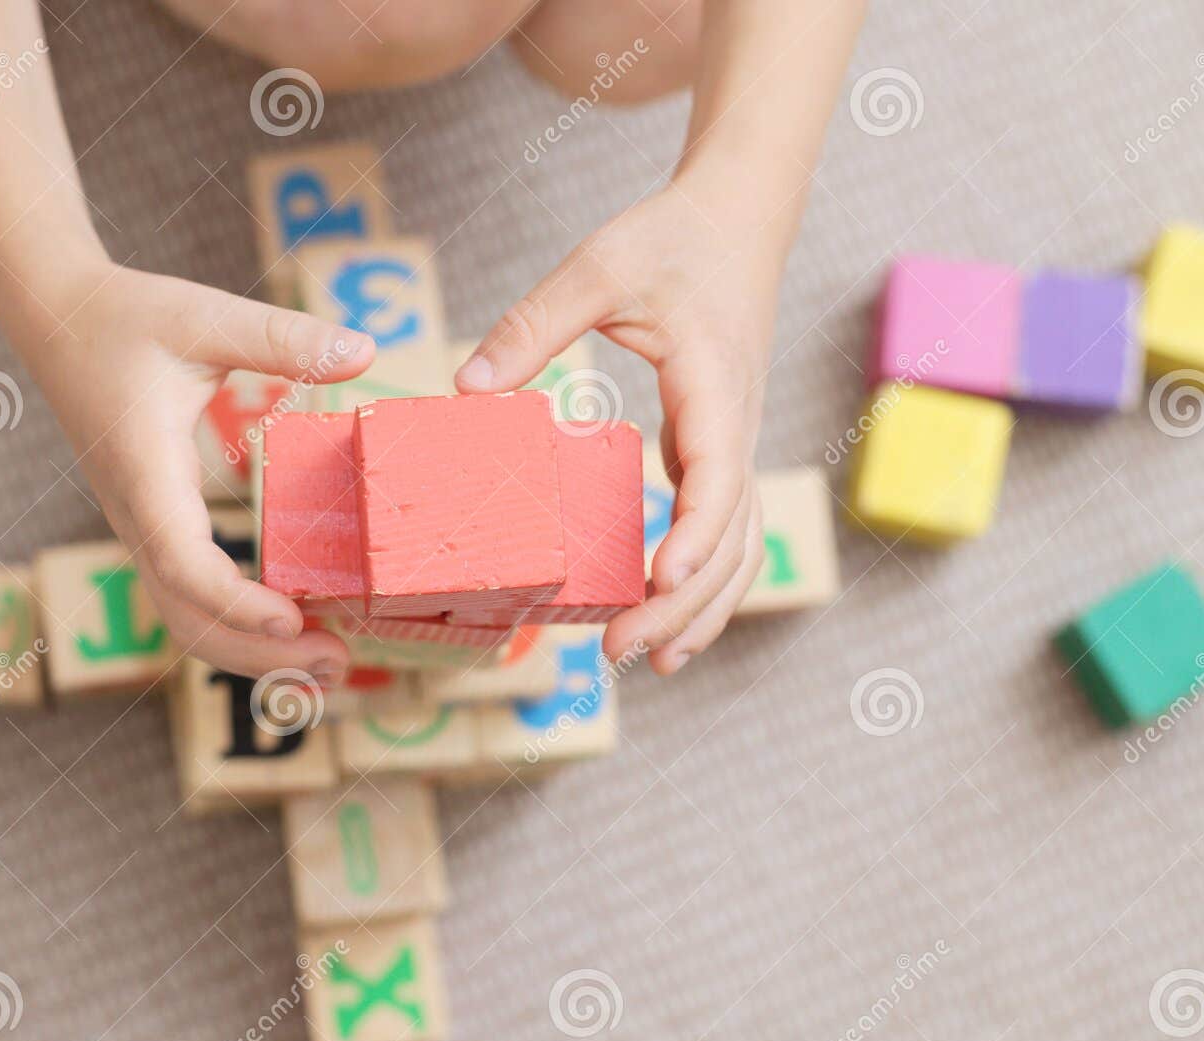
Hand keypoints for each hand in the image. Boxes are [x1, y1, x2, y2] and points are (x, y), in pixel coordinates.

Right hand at [7, 254, 373, 681]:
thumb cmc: (130, 316)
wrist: (59, 320)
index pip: (179, 560)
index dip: (234, 600)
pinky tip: (292, 630)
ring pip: (184, 618)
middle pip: (184, 616)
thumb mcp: (207, 314)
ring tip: (326, 664)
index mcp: (145, 469)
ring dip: (250, 652)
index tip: (291, 620)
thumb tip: (365, 350)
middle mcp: (136, 513)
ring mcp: (140, 528)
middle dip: (256, 652)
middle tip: (336, 663)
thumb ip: (282, 336)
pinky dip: (237, 626)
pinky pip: (188, 597)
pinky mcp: (153, 528)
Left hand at [456, 183, 780, 673]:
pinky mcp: (716, 445)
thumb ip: (531, 323)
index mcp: (714, 384)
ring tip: (651, 660)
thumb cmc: (671, 238)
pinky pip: (723, 526)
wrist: (739, 217)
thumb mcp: (598, 268)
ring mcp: (733, 440)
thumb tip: (465, 386)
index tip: (660, 582)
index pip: (718, 476)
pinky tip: (664, 613)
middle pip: (731, 534)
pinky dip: (703, 577)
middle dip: (684, 602)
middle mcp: (736, 425)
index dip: (694, 535)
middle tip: (622, 650)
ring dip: (703, 606)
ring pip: (738, 542)